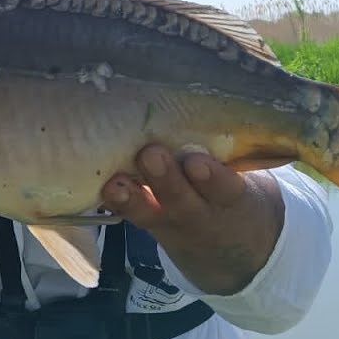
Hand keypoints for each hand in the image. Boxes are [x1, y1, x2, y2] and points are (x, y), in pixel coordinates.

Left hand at [100, 144, 284, 295]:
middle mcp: (199, 213)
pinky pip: (127, 214)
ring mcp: (168, 220)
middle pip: (182, 200)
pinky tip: (93, 187)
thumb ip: (229, 152)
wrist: (229, 245)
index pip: (226, 189)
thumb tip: (231, 93)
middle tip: (150, 155)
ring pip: (147, 212)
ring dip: (129, 196)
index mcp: (232, 199)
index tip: (197, 163)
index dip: (212, 177)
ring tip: (114, 183)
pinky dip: (111, 201)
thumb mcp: (245, 178)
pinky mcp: (145, 222)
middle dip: (165, 179)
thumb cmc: (232, 190)